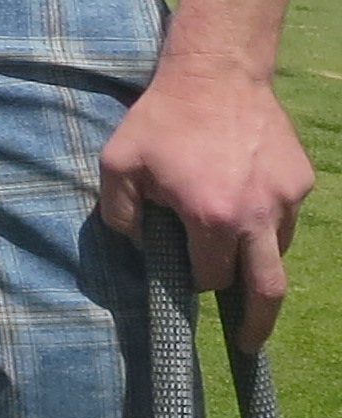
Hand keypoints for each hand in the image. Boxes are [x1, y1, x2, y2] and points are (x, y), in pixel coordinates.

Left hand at [100, 66, 314, 347]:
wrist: (216, 72)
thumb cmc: (161, 118)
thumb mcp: (117, 164)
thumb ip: (120, 215)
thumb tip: (143, 248)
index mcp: (212, 219)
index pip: (211, 278)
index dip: (196, 283)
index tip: (188, 281)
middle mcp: (256, 217)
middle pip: (268, 291)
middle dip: (257, 324)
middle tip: (248, 344)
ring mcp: (285, 200)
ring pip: (278, 252)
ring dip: (257, 261)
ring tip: (235, 251)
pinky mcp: (300, 182)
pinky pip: (285, 218)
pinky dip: (266, 224)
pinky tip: (242, 201)